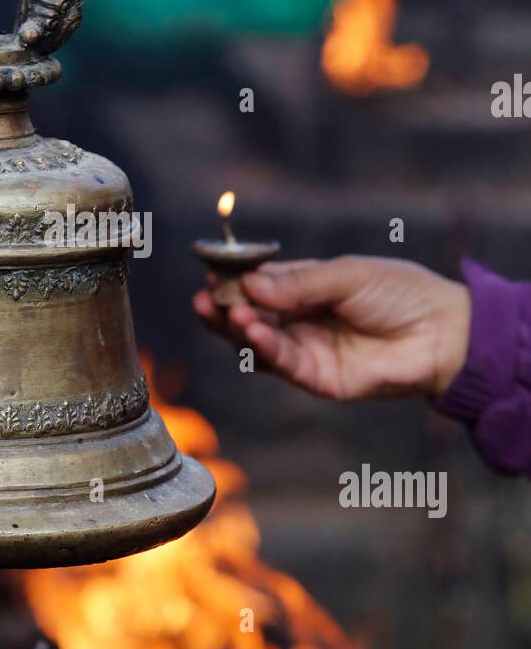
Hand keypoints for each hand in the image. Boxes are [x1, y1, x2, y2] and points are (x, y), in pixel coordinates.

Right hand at [192, 256, 470, 400]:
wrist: (442, 331)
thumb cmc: (401, 293)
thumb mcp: (346, 275)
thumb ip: (298, 283)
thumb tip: (250, 284)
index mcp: (305, 289)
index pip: (257, 285)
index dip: (233, 280)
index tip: (212, 270)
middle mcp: (300, 320)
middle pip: (247, 317)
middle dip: (223, 307)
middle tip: (206, 296)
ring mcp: (306, 350)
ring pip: (256, 344)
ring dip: (237, 328)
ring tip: (229, 312)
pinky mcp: (318, 378)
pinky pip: (282, 363)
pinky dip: (263, 347)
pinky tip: (253, 330)